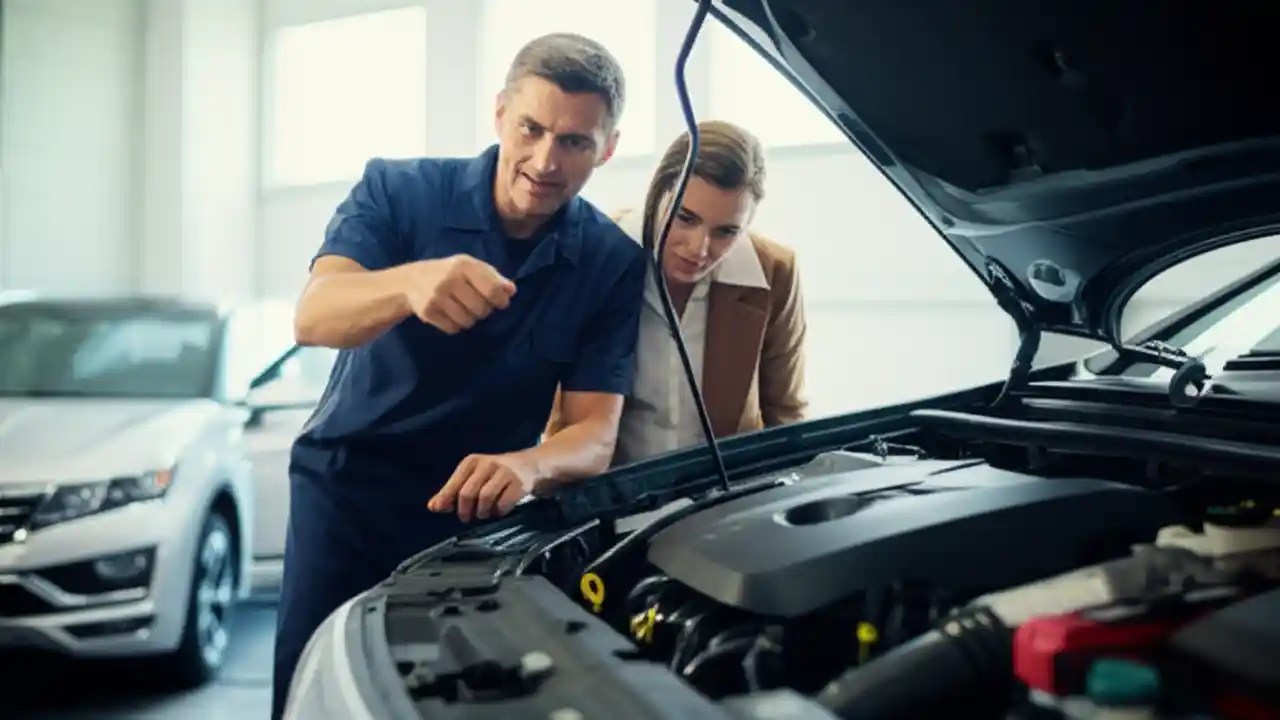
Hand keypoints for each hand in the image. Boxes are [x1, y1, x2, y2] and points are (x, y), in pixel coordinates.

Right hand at [400, 255, 515, 333]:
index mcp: (464, 265)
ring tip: (460, 308)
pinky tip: (448, 314)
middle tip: (474, 303)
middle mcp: (450, 279)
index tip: (500, 302)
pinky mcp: (428, 312)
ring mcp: (437, 296)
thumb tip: (511, 290)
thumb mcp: (469, 267)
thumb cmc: (448, 273)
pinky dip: (454, 325)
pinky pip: (453, 328)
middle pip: (482, 309)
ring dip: (469, 319)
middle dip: (483, 310)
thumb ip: (492, 276)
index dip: (500, 299)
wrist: (409, 281)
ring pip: (468, 321)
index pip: (493, 289)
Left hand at [427, 452, 541, 521]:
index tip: (445, 510)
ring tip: (483, 514)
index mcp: (472, 462)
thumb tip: (432, 507)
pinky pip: (503, 504)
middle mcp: (487, 464)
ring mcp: (504, 473)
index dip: (447, 500)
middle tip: (466, 517)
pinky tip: (498, 511)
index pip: (454, 484)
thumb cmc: (492, 475)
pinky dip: (498, 512)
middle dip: (465, 510)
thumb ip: (450, 492)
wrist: (527, 466)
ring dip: (482, 511)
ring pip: (485, 498)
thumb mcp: (471, 478)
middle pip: (468, 493)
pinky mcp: (518, 483)